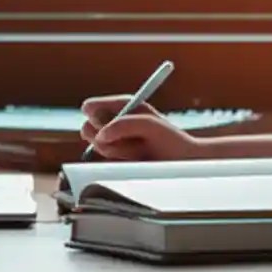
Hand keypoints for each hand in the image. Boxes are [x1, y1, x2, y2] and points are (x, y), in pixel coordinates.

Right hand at [80, 95, 199, 161]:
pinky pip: (105, 160)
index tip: (105, 122)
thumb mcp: (149, 124)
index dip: (95, 115)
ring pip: (96, 144)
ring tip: (138, 150)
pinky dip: (118, 160)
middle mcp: (115, 123)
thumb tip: (99, 136)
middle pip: (87, 127)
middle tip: (125, 139)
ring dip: (115, 149)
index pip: (91, 107)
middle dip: (102, 135)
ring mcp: (115, 142)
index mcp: (122, 107)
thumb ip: (122, 125)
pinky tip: (135, 160)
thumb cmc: (170, 139)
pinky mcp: (117, 160)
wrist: (184, 163)